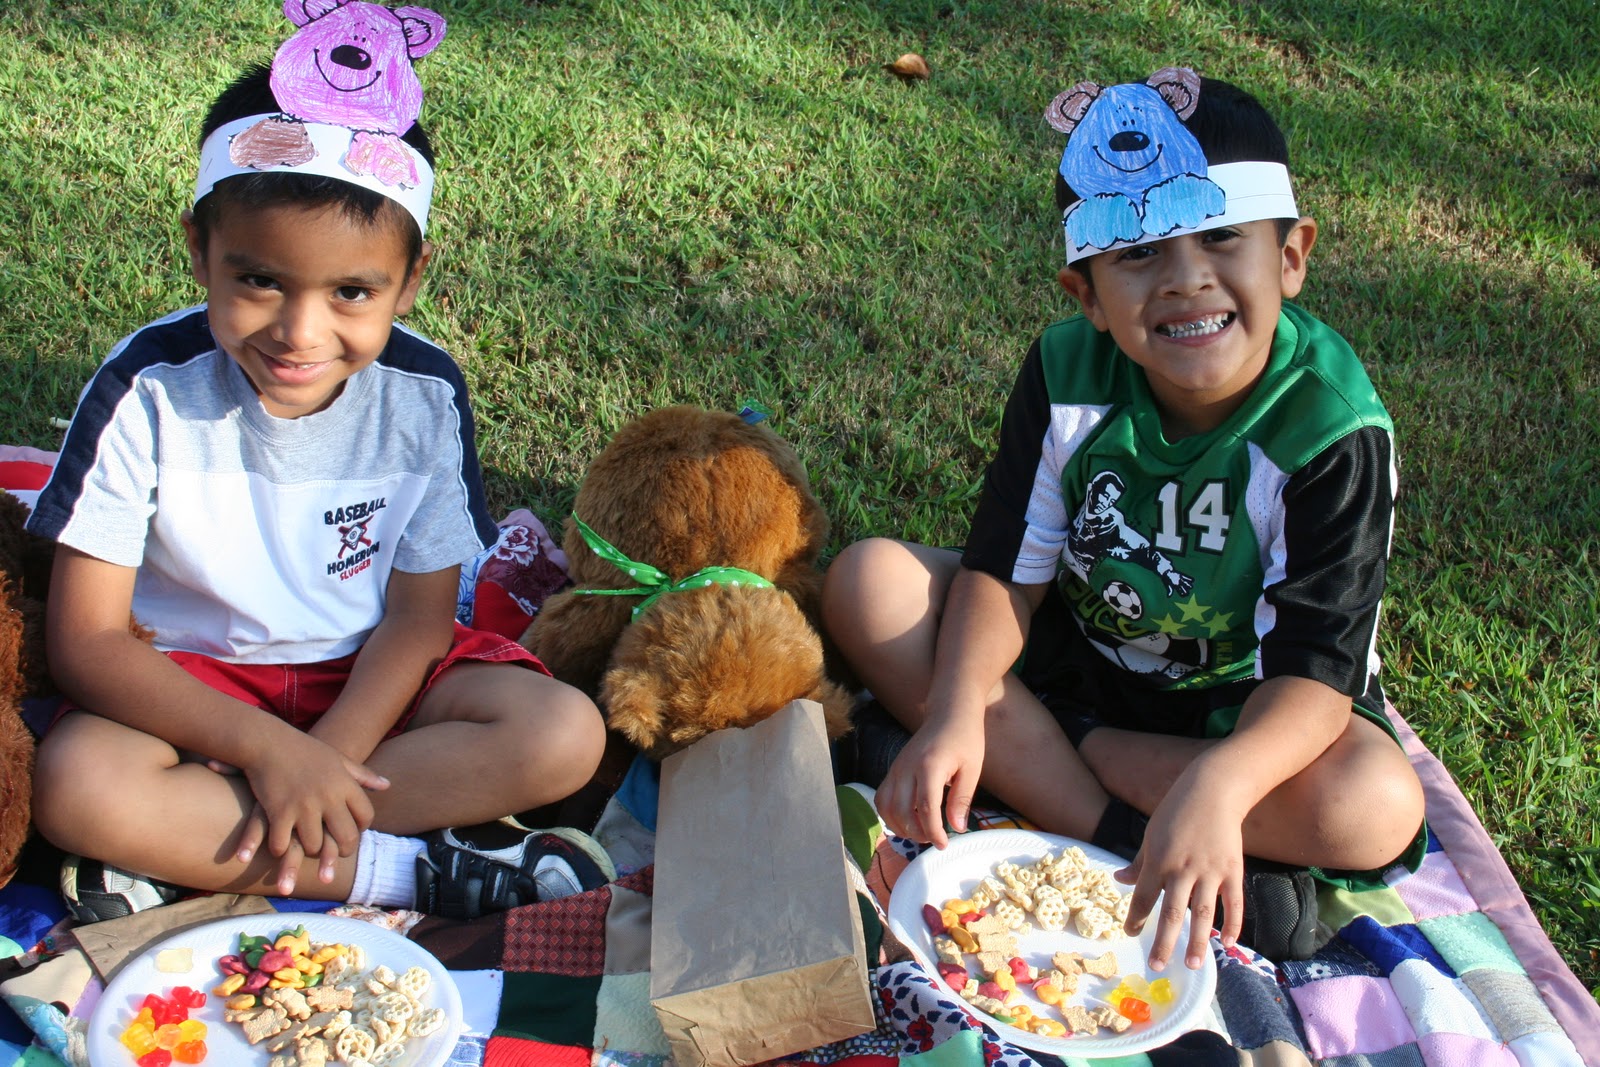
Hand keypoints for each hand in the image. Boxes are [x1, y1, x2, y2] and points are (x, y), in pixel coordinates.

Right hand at [236, 733, 388, 894]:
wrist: (267, 742)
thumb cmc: (304, 750)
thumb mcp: (338, 759)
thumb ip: (362, 775)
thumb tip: (387, 785)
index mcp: (345, 784)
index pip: (366, 816)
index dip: (362, 828)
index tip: (353, 830)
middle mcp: (328, 797)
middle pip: (346, 838)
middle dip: (342, 851)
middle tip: (334, 853)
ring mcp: (303, 806)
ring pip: (314, 846)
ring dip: (309, 850)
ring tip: (306, 846)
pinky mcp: (278, 812)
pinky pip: (282, 844)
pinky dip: (279, 849)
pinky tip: (278, 846)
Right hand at [874, 710, 984, 848]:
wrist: (948, 714)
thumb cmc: (965, 740)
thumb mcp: (972, 769)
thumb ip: (962, 799)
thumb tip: (956, 828)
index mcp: (929, 766)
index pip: (926, 808)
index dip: (934, 832)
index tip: (944, 844)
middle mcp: (906, 768)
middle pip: (902, 811)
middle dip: (918, 833)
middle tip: (935, 839)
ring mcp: (895, 768)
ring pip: (886, 808)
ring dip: (901, 827)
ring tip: (921, 832)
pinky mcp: (892, 770)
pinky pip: (882, 798)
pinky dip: (890, 815)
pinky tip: (907, 820)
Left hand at [1115, 782, 1244, 970]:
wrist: (1213, 791)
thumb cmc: (1176, 812)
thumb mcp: (1151, 835)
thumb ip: (1139, 862)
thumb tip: (1119, 879)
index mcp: (1158, 860)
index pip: (1143, 897)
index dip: (1135, 918)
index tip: (1131, 934)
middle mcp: (1182, 869)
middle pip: (1171, 913)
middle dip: (1164, 942)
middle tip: (1158, 967)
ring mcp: (1209, 870)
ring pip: (1203, 913)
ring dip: (1198, 941)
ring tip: (1194, 964)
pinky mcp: (1232, 869)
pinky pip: (1233, 902)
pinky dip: (1233, 923)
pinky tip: (1229, 943)